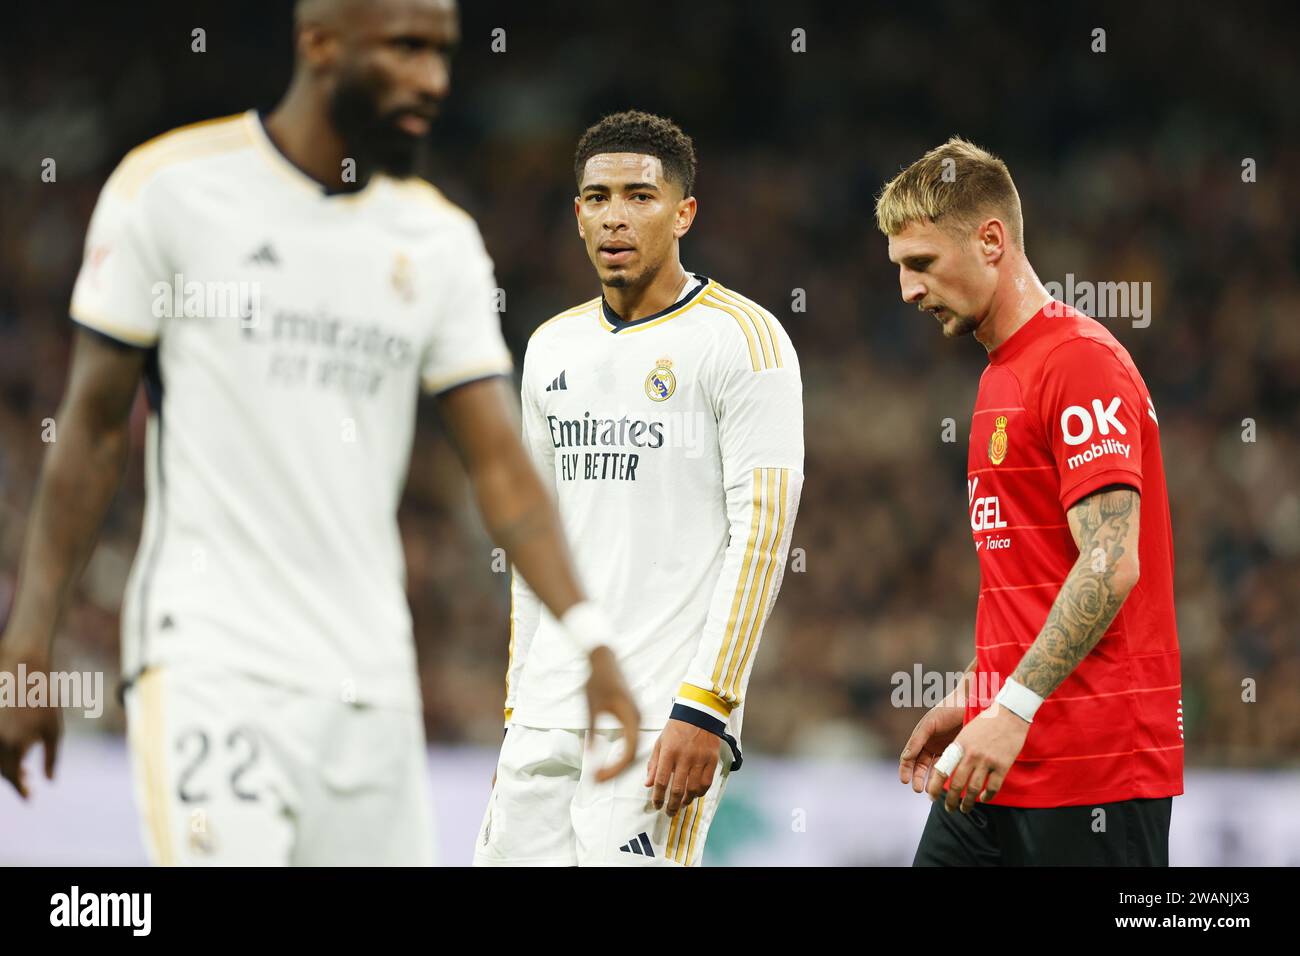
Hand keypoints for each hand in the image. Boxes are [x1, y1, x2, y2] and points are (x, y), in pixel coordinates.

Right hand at [0, 647, 61, 797]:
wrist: (23, 672)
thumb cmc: (44, 701)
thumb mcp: (54, 731)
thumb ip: (51, 759)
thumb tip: (49, 781)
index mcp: (14, 746)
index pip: (13, 777)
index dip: (21, 790)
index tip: (30, 799)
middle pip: (2, 771)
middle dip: (15, 781)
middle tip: (28, 787)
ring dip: (8, 769)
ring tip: (25, 773)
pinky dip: (3, 755)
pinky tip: (16, 756)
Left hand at [584, 645, 639, 782]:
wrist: (604, 661)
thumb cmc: (596, 681)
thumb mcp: (590, 707)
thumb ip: (592, 730)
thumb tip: (589, 755)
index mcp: (631, 717)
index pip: (629, 753)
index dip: (614, 769)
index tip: (596, 776)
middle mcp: (637, 720)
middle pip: (632, 756)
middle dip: (615, 771)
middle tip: (595, 780)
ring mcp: (636, 719)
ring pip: (632, 751)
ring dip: (618, 765)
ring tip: (600, 775)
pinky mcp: (632, 718)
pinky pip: (631, 742)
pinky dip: (621, 756)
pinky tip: (609, 764)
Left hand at [645, 718, 720, 816]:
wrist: (699, 713)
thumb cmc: (676, 729)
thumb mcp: (660, 742)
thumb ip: (654, 764)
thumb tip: (648, 785)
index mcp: (669, 752)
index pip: (661, 781)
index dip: (658, 797)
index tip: (656, 805)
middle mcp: (685, 757)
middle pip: (677, 789)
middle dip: (672, 805)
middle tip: (669, 812)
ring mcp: (700, 758)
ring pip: (693, 789)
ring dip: (686, 800)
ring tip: (681, 804)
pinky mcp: (712, 759)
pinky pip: (707, 782)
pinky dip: (701, 792)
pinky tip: (695, 795)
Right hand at [899, 693, 965, 793]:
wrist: (970, 702)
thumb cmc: (947, 709)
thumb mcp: (929, 723)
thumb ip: (917, 740)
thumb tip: (905, 758)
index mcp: (920, 738)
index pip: (909, 757)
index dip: (905, 769)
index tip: (905, 780)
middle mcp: (930, 745)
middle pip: (920, 766)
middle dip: (917, 778)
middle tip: (918, 789)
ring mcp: (943, 750)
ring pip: (934, 769)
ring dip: (931, 780)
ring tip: (931, 791)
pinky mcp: (957, 753)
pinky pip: (949, 767)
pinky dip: (946, 776)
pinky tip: (945, 783)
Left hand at [925, 704, 1028, 811]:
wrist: (1009, 713)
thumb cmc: (987, 722)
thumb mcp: (966, 733)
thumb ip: (957, 749)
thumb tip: (948, 767)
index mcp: (959, 745)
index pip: (942, 770)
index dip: (935, 786)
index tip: (932, 796)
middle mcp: (971, 754)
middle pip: (956, 784)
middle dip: (951, 800)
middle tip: (949, 808)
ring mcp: (987, 760)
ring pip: (974, 789)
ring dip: (968, 803)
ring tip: (964, 809)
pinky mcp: (1003, 765)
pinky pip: (993, 787)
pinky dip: (987, 796)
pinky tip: (984, 799)